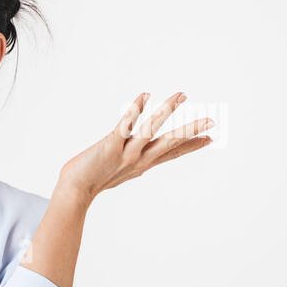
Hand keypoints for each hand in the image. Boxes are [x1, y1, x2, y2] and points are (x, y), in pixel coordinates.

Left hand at [58, 91, 213, 200]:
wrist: (74, 191)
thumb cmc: (92, 180)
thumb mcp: (120, 173)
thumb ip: (133, 164)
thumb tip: (143, 163)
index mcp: (143, 164)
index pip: (172, 153)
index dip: (191, 146)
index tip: (211, 138)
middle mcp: (139, 159)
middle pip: (170, 143)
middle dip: (192, 131)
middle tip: (213, 120)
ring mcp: (127, 152)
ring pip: (152, 130)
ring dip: (167, 112)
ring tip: (181, 95)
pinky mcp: (111, 145)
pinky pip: (126, 124)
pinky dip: (136, 110)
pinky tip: (145, 95)